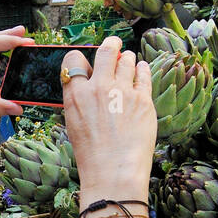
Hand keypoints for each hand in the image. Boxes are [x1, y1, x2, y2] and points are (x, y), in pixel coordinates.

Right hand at [61, 36, 154, 197]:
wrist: (114, 172)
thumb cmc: (92, 155)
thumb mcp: (73, 124)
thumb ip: (79, 100)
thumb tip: (88, 83)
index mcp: (75, 95)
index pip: (73, 59)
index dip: (80, 59)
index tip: (88, 64)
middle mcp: (98, 88)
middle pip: (106, 51)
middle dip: (111, 44)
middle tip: (114, 45)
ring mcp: (122, 91)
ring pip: (127, 59)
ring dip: (127, 59)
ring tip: (129, 63)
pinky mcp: (143, 99)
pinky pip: (144, 73)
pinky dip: (142, 69)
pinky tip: (142, 70)